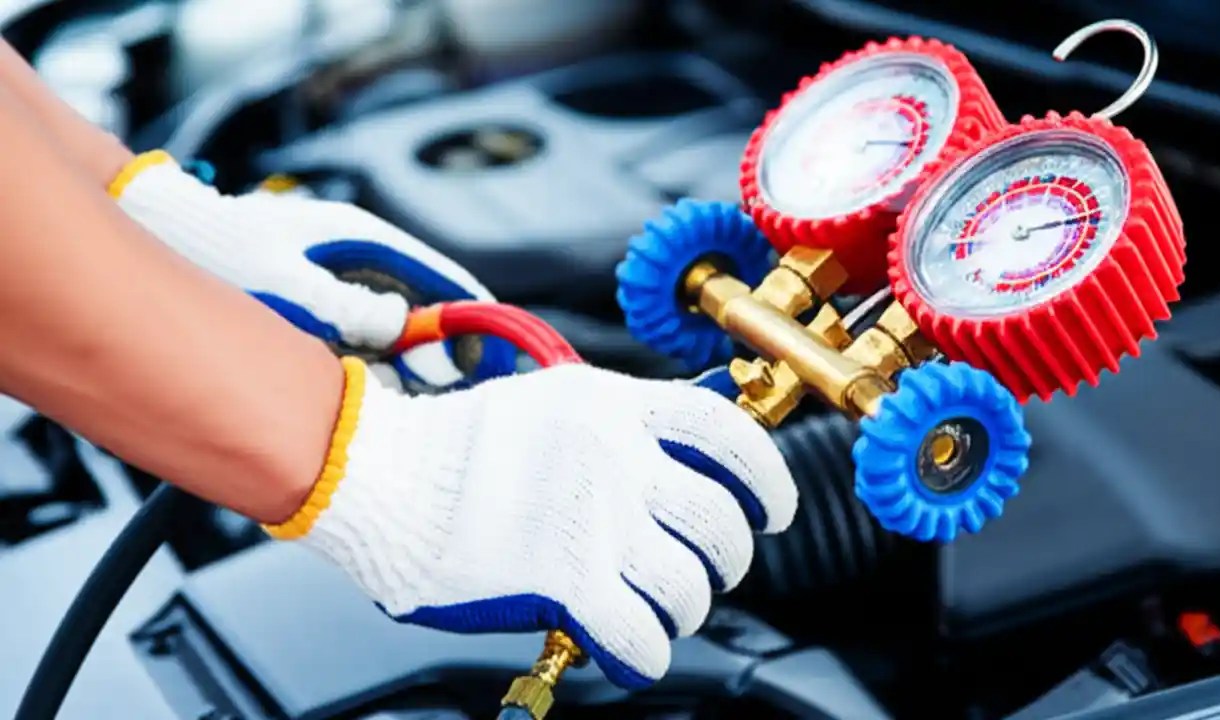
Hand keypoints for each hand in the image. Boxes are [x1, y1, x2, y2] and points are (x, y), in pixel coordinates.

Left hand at [110, 152, 514, 388]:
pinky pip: (355, 336)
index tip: (497, 334)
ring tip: (428, 396)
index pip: (433, 271)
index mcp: (357, 236)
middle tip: (465, 382)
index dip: (468, 304)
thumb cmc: (220, 246)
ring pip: (387, 325)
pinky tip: (376, 391)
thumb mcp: (286, 280)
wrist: (162, 233)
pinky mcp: (310, 302)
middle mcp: (352, 257)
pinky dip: (371, 362)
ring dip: (405, 359)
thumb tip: (403, 328)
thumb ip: (347, 307)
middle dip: (441, 343)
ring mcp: (331, 279)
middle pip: (415, 304)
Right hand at [265, 359, 797, 689]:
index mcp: (614, 406)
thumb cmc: (456, 445)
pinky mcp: (561, 580)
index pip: (727, 433)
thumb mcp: (553, 398)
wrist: (380, 475)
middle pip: (720, 520)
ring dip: (686, 608)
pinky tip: (631, 649)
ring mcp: (591, 520)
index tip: (773, 509)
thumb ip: (620, 422)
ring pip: (689, 584)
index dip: (767, 477)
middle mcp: (614, 459)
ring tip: (660, 608)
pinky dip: (648, 653)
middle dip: (728, 557)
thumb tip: (686, 452)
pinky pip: (641, 635)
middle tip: (708, 570)